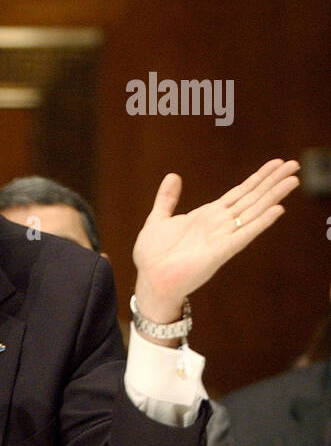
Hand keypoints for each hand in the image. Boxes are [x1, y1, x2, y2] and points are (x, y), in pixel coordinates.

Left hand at [132, 158, 299, 322]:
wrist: (150, 281)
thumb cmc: (152, 257)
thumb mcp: (158, 220)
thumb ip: (167, 199)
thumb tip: (173, 176)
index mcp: (208, 216)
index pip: (239, 192)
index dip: (258, 177)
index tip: (276, 163)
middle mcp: (219, 225)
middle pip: (252, 198)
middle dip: (273, 181)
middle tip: (295, 164)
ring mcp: (221, 238)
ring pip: (253, 212)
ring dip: (273, 196)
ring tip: (293, 180)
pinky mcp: (219, 253)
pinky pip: (243, 235)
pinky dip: (260, 222)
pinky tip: (277, 210)